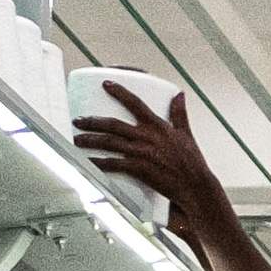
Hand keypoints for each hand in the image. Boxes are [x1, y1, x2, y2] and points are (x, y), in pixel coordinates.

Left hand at [73, 88, 231, 238]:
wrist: (194, 186)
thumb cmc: (192, 162)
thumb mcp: (186, 133)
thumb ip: (179, 113)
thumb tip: (180, 94)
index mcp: (158, 126)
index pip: (135, 103)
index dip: (119, 92)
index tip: (106, 84)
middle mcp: (147, 137)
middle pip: (113, 125)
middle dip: (93, 121)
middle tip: (79, 120)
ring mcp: (141, 153)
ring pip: (109, 143)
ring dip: (90, 140)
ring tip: (76, 138)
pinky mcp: (138, 169)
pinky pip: (113, 164)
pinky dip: (98, 163)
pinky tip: (86, 162)